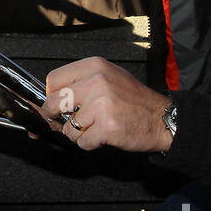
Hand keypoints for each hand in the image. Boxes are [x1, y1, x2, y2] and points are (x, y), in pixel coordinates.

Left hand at [38, 56, 172, 152]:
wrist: (162, 118)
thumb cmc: (135, 101)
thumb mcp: (109, 78)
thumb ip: (80, 84)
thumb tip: (48, 101)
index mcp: (94, 66)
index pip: (54, 80)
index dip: (52, 97)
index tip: (58, 105)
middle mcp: (96, 81)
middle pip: (54, 103)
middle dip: (58, 117)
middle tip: (73, 120)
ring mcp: (101, 104)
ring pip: (68, 127)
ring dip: (79, 133)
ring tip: (97, 126)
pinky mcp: (106, 126)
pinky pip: (82, 142)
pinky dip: (91, 143)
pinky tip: (105, 135)